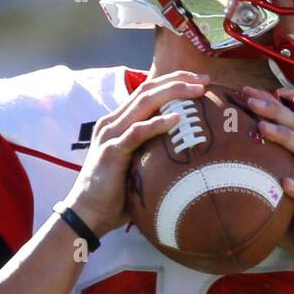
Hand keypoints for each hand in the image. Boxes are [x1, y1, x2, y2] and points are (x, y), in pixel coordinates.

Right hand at [63, 71, 209, 238]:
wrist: (88, 214)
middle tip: (206, 79)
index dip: (173, 82)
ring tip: (197, 90)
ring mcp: (111, 134)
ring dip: (173, 93)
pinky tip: (178, 119)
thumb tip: (188, 158)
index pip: (148, 92)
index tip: (200, 81)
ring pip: (144, 103)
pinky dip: (158, 123)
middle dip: (178, 80)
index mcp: (119, 122)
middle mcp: (113, 122)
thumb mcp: (138, 167)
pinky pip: (138, 132)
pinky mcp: (112, 151)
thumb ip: (154, 154)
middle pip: (148, 90)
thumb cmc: (116, 195)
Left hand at [241, 86, 293, 269]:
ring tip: (263, 128)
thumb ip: (255, 173)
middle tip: (249, 99)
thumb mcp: (273, 188)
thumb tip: (215, 168)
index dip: (268, 102)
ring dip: (284, 137)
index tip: (243, 90)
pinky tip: (285, 183)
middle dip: (273, 109)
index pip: (286, 119)